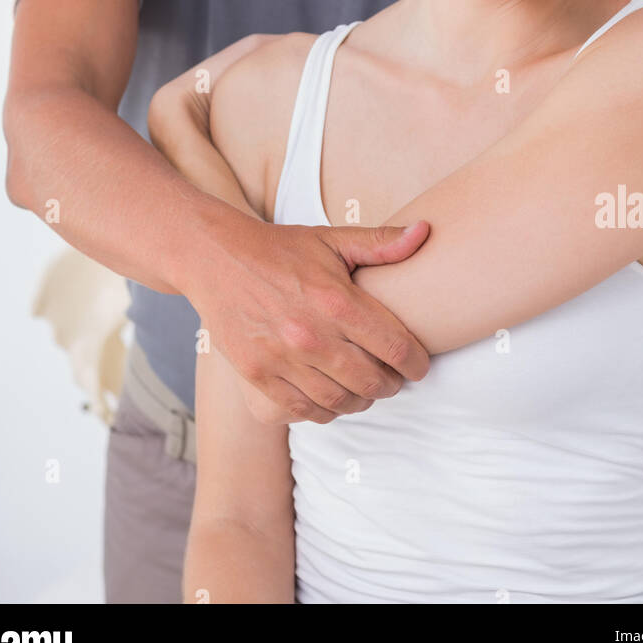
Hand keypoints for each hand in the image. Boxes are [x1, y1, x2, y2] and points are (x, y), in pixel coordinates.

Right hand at [193, 216, 430, 424]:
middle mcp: (311, 334)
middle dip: (392, 384)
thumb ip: (381, 242)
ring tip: (366, 389)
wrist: (215, 258)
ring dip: (362, 401)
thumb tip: (426, 232)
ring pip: (340, 401)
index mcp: (335, 300)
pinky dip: (326, 410)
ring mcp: (281, 358)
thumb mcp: (331, 240)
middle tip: (394, 378)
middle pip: (372, 381)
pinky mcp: (257, 375)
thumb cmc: (280, 249)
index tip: (419, 364)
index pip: (394, 346)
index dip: (416, 363)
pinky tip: (333, 397)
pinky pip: (303, 410)